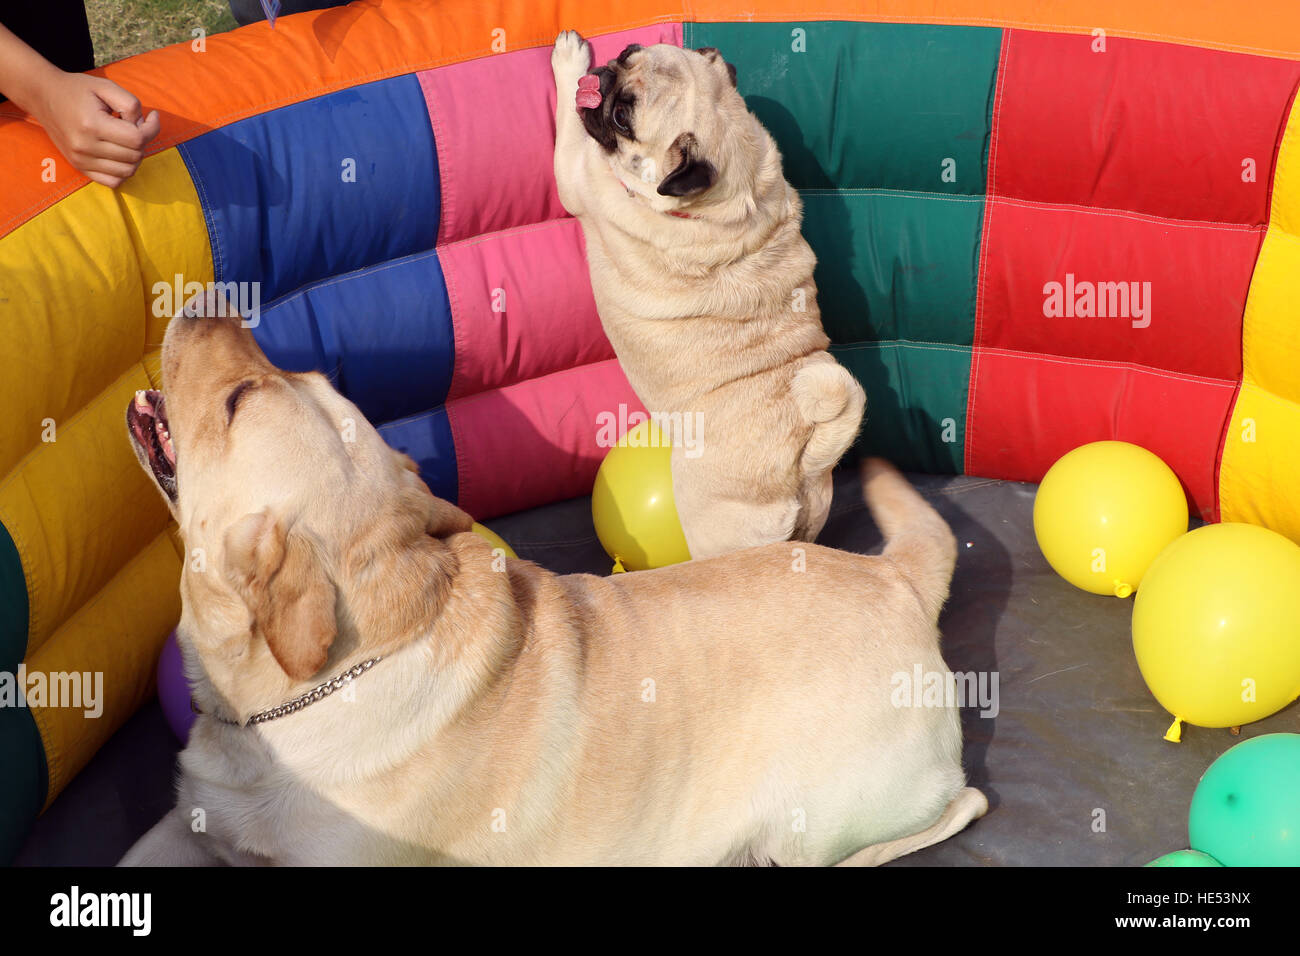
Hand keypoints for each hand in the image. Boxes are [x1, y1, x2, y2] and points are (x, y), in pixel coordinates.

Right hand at [29, 71, 160, 187]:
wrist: (44, 96)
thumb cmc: (78, 90)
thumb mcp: (106, 87)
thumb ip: (131, 104)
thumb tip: (144, 126)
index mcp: (92, 124)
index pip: (137, 139)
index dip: (151, 128)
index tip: (150, 116)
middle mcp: (85, 146)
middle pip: (135, 155)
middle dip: (143, 140)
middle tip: (133, 124)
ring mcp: (81, 160)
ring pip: (128, 171)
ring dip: (135, 156)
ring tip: (126, 139)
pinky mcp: (80, 167)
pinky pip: (114, 182)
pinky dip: (123, 171)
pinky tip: (120, 154)